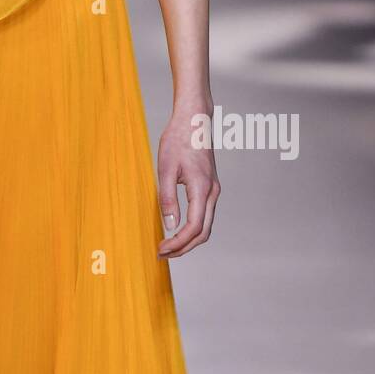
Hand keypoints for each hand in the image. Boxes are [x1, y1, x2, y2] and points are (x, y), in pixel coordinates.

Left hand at [156, 99, 220, 258]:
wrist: (194, 120)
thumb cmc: (178, 139)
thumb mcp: (166, 168)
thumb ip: (168, 198)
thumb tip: (170, 226)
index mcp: (202, 189)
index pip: (194, 228)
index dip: (178, 243)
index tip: (161, 249)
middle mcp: (213, 192)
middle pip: (203, 233)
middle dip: (184, 248)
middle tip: (163, 253)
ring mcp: (214, 190)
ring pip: (206, 225)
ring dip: (189, 240)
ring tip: (168, 245)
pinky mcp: (210, 186)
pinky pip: (205, 215)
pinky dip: (193, 228)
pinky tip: (178, 229)